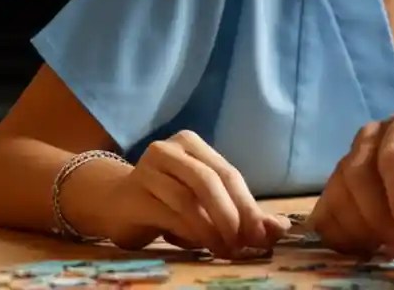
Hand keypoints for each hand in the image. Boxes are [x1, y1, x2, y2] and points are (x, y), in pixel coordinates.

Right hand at [89, 130, 286, 257]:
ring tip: (226, 249)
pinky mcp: (133, 194)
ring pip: (191, 199)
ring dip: (213, 229)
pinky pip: (170, 214)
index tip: (263, 235)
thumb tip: (281, 228)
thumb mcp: (207, 203)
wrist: (112, 205)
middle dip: (234, 215)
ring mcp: (147, 169)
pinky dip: (192, 232)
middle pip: (212, 181)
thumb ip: (242, 212)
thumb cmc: (166, 201)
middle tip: (247, 244)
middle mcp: (169, 149)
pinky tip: (203, 246)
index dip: (249, 205)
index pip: (229, 173)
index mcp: (191, 143)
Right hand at [310, 112, 393, 256]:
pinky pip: (323, 218)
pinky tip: (367, 250)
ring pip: (337, 197)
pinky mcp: (330, 192)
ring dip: (361, 231)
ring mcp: (345, 163)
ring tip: (390, 249)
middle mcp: (369, 139)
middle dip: (379, 216)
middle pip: (358, 176)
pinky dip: (342, 239)